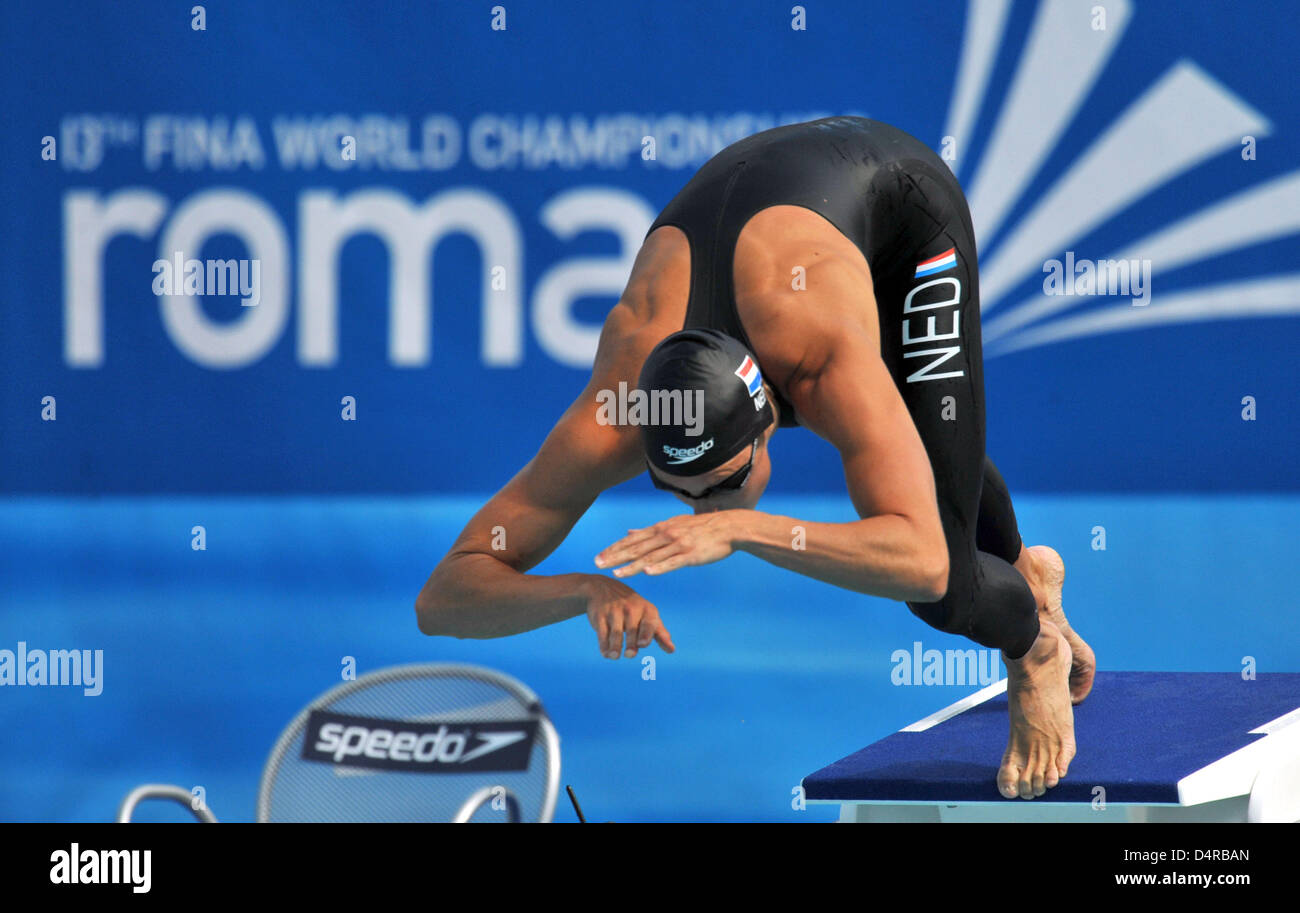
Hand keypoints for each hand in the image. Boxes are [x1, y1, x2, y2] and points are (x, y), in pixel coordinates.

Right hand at [578, 575, 675, 659]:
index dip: (646, 633)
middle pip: (632, 629)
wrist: (603, 589)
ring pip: (616, 632)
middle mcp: (631, 608)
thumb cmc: (632, 608)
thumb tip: (672, 650)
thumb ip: (660, 633)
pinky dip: (603, 644)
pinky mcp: (599, 615)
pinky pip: (602, 632)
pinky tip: (606, 654)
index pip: (649, 622)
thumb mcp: (647, 615)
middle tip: (630, 654)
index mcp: (646, 610)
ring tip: (614, 656)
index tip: (643, 644)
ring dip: (615, 646)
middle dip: (631, 643)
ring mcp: (614, 611)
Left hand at [595, 511, 737, 577]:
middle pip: (637, 548)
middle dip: (615, 556)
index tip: (598, 557)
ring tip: (616, 573)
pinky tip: (647, 572)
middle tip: (597, 564)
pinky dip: (659, 567)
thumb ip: (649, 531)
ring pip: (651, 556)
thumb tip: (628, 531)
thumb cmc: (700, 528)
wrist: (728, 527)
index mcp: (660, 528)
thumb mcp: (672, 525)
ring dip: (632, 565)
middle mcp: (666, 535)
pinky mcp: (691, 554)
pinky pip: (673, 562)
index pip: (632, 540)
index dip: (614, 549)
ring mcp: (678, 544)